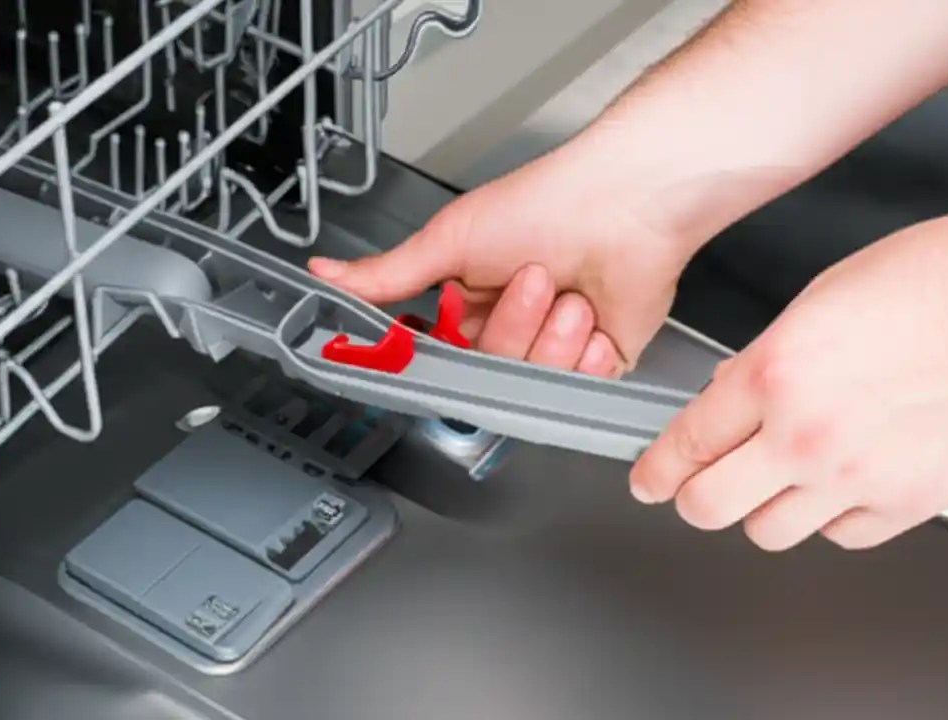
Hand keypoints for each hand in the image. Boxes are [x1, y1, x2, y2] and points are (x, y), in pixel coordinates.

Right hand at [308, 143, 697, 375]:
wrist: (624, 204)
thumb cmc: (546, 204)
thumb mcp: (448, 240)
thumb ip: (385, 274)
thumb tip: (323, 273)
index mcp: (471, 301)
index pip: (444, 354)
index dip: (451, 348)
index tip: (457, 328)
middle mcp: (512, 326)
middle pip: (491, 370)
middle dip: (514, 325)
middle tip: (535, 277)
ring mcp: (556, 346)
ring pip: (536, 381)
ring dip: (555, 334)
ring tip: (573, 290)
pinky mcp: (601, 361)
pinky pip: (580, 385)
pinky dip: (590, 351)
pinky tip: (600, 314)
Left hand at [631, 187, 947, 550]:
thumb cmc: (931, 282)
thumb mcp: (815, 303)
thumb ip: (761, 364)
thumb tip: (725, 403)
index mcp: (774, 373)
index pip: (686, 443)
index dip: (657, 469)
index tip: (650, 480)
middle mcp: (807, 432)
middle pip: (709, 507)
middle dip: (695, 499)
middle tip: (701, 488)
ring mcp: (857, 475)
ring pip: (769, 533)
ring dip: (765, 509)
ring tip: (786, 477)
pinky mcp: (908, 501)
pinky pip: (842, 537)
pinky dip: (833, 518)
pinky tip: (845, 481)